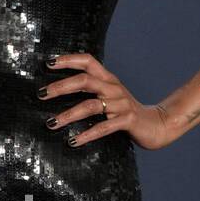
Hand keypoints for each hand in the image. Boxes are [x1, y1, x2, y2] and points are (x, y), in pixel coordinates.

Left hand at [40, 52, 172, 150]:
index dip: (69, 59)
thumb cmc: (126, 111)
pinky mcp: (128, 120)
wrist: (158, 124)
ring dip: (68, 115)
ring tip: (51, 124)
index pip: (88, 61)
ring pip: (90, 105)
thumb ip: (90, 90)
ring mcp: (121, 104)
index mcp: (108, 79)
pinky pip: (104, 127)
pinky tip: (73, 141)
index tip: (48, 63)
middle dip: (61, 87)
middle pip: (85, 80)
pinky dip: (87, 134)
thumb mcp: (109, 95)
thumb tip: (56, 90)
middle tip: (41, 94)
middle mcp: (114, 88)